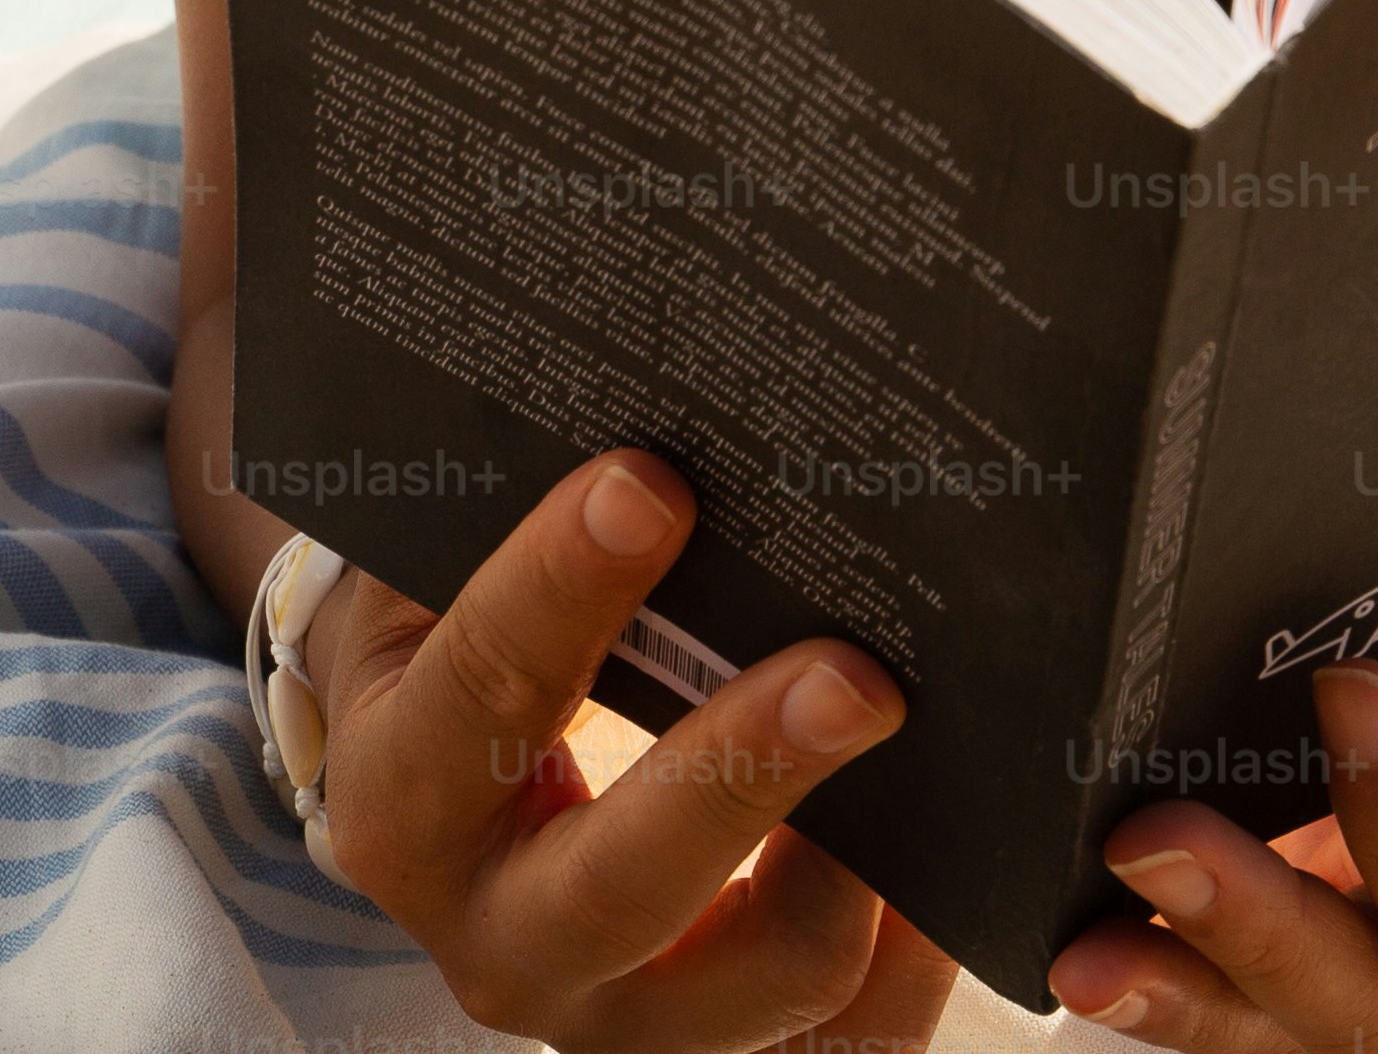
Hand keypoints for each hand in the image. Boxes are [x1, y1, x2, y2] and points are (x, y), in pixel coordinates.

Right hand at [304, 450, 963, 1051]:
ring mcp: (621, 1021)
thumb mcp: (441, 589)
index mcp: (406, 806)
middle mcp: (502, 943)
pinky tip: (971, 847)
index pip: (474, 694)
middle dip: (739, 775)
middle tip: (853, 674)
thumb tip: (661, 389)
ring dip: (865, 871)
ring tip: (946, 750)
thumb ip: (508, 507)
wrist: (464, 823)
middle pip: (619, 885)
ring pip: (769, 983)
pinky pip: (853, 1038)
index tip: (651, 481)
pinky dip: (923, 947)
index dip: (557, 588)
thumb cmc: (470, 657)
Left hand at [1048, 662, 1377, 1048]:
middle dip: (1254, 928)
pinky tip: (1076, 934)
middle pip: (1377, 1000)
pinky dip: (1161, 968)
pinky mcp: (1328, 941)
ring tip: (1084, 956)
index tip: (1347, 686)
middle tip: (1146, 843)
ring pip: (1293, 1020)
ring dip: (1180, 986)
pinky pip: (1244, 990)